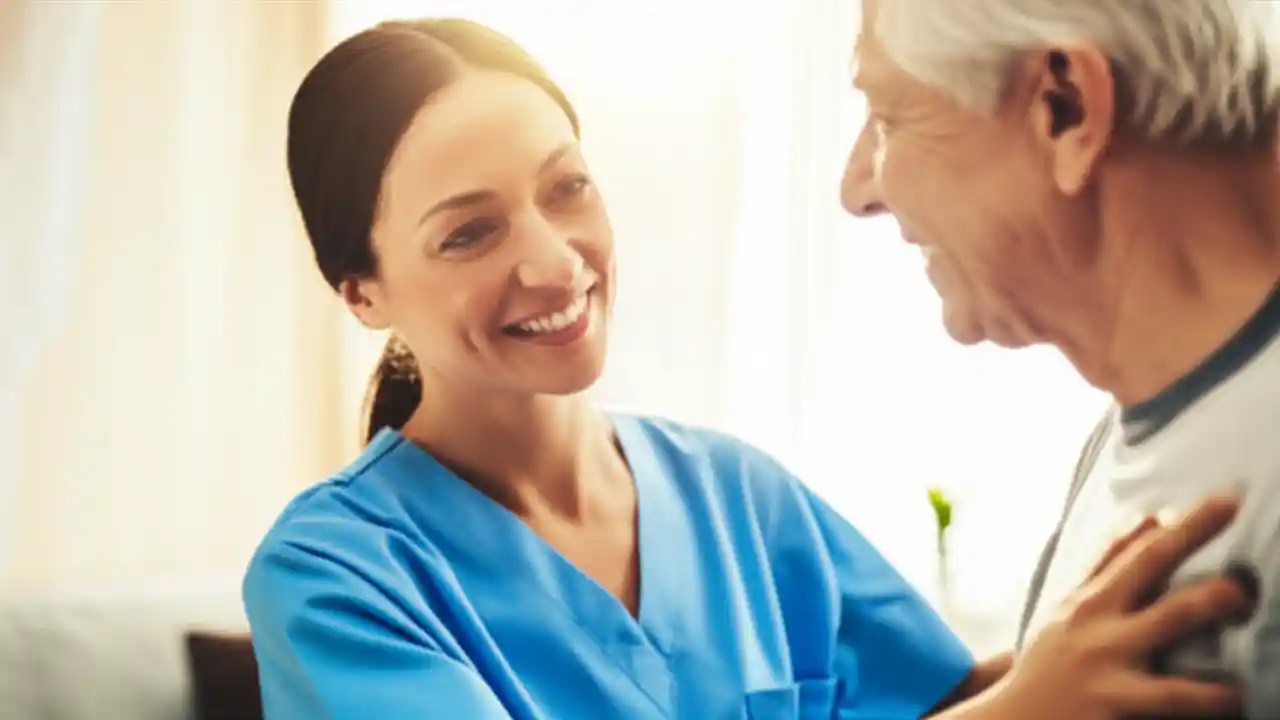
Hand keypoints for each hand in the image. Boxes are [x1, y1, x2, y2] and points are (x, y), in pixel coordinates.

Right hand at [997, 495, 1253, 719]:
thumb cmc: (1049, 668)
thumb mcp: (1066, 613)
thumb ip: (1106, 569)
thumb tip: (1150, 519)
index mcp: (1087, 601)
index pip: (1133, 548)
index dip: (1180, 522)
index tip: (1225, 498)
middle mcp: (1096, 622)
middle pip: (1150, 564)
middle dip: (1192, 535)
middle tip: (1235, 512)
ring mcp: (1106, 662)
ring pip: (1168, 624)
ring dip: (1209, 604)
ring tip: (1243, 600)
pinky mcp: (1116, 706)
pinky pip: (1174, 698)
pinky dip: (1211, 696)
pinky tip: (1237, 694)